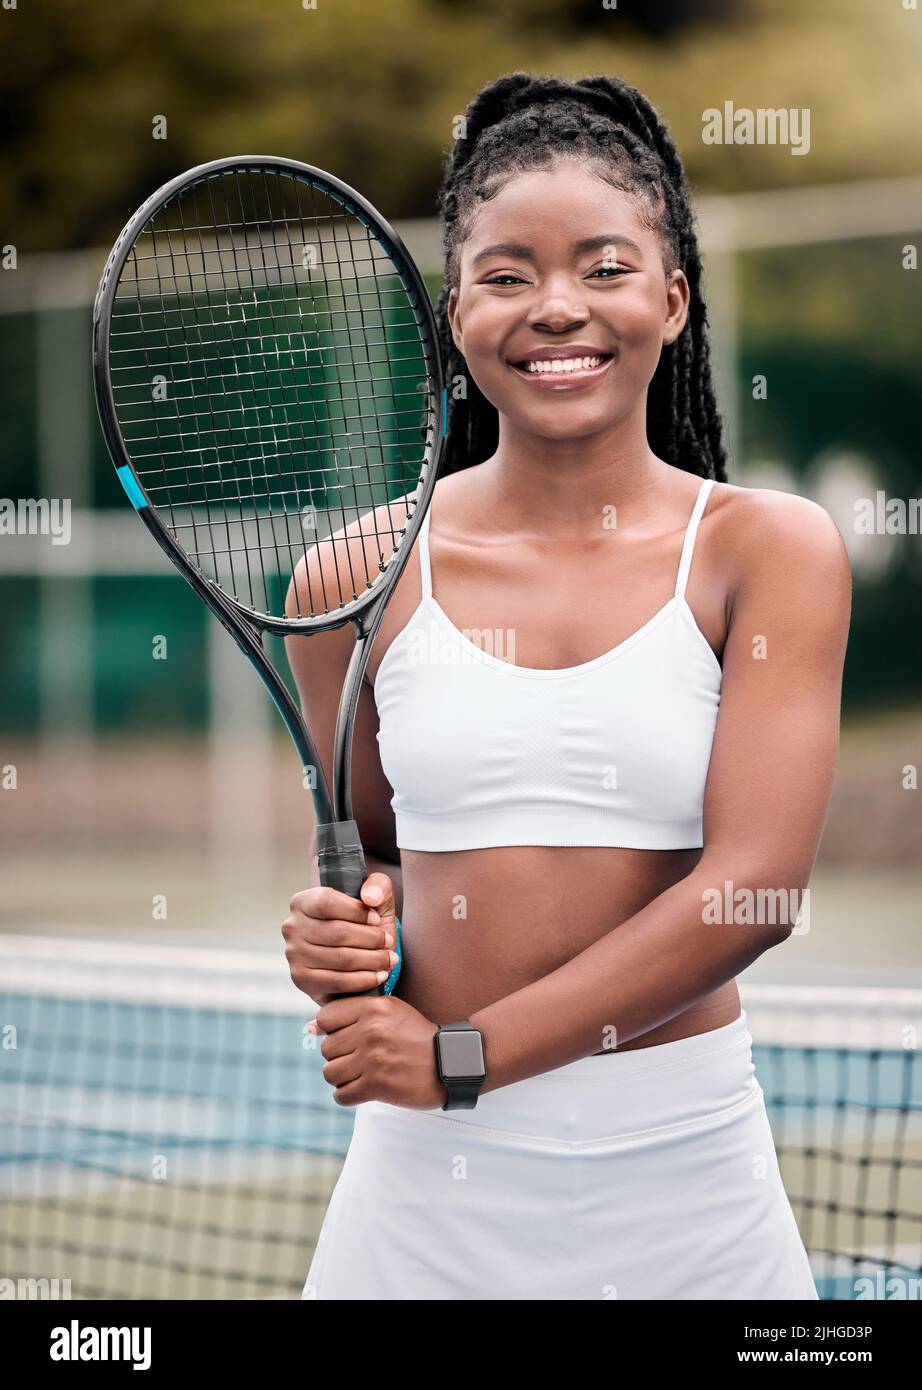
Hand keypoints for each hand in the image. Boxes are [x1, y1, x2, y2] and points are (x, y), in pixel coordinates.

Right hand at [282, 872, 398, 1006]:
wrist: (354, 956)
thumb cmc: (362, 923)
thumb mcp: (374, 897)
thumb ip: (378, 885)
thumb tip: (370, 897)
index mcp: (303, 901)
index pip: (326, 902)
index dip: (356, 911)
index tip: (377, 919)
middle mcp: (292, 927)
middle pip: (337, 932)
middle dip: (371, 939)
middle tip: (389, 943)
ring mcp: (294, 955)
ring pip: (340, 958)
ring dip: (372, 960)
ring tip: (389, 959)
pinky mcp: (302, 980)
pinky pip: (337, 981)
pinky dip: (363, 980)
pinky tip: (379, 976)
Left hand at [311, 994, 447, 1109]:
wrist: (451, 1062)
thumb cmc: (417, 1036)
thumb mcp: (389, 1012)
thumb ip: (352, 1015)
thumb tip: (309, 1027)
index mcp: (374, 1007)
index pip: (326, 1017)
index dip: (333, 1030)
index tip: (349, 1037)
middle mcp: (371, 1030)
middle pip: (326, 1049)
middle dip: (339, 1057)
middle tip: (360, 1060)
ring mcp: (374, 1058)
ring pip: (330, 1073)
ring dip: (342, 1078)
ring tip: (361, 1075)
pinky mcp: (377, 1085)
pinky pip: (342, 1095)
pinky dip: (349, 1096)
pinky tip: (365, 1089)